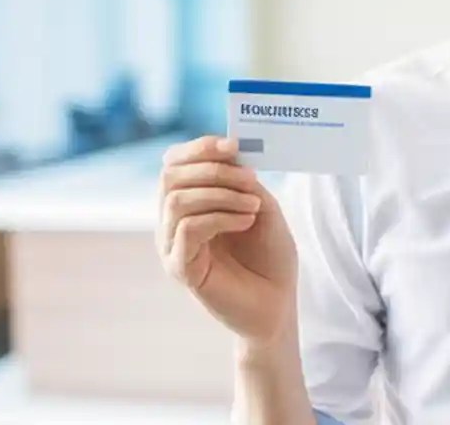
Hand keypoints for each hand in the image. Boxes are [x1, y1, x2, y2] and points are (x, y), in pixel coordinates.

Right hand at [156, 135, 298, 345]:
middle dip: (213, 170)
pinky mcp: (180, 268)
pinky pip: (188, 228)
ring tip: (253, 205)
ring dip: (221, 194)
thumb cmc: (270, 257)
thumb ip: (242, 182)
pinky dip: (220, 217)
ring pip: (177, 200)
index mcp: (189, 204)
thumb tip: (231, 152)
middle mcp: (172, 223)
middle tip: (251, 179)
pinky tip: (246, 221)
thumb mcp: (261, 207)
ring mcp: (172, 247)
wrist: (278, 304)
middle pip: (170, 177)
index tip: (233, 144)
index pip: (173, 164)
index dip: (198, 148)